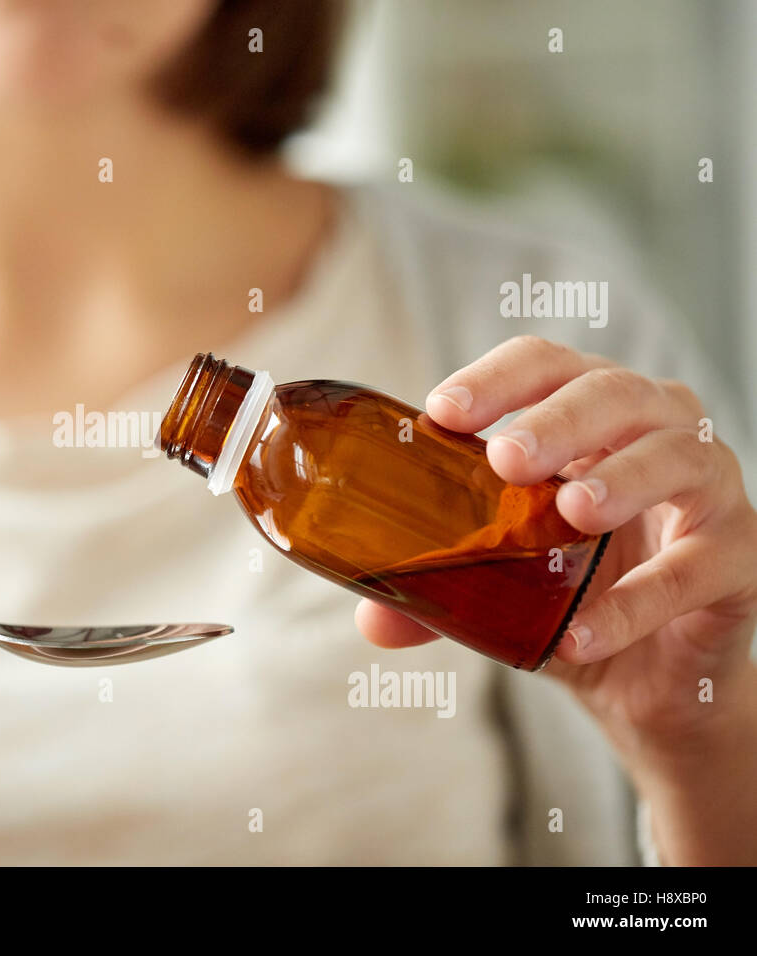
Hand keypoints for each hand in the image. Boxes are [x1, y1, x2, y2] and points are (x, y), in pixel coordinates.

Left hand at [354, 336, 756, 860]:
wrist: (647, 676)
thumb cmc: (572, 593)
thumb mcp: (499, 586)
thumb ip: (442, 590)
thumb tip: (371, 616)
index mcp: (587, 416)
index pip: (544, 367)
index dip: (495, 379)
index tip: (441, 409)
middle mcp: (653, 431)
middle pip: (612, 393)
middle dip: (558, 419)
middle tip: (508, 459)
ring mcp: (706, 489)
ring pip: (675, 457)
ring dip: (622, 479)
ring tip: (573, 513)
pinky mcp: (740, 557)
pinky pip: (699, 567)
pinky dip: (640, 600)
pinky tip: (586, 633)